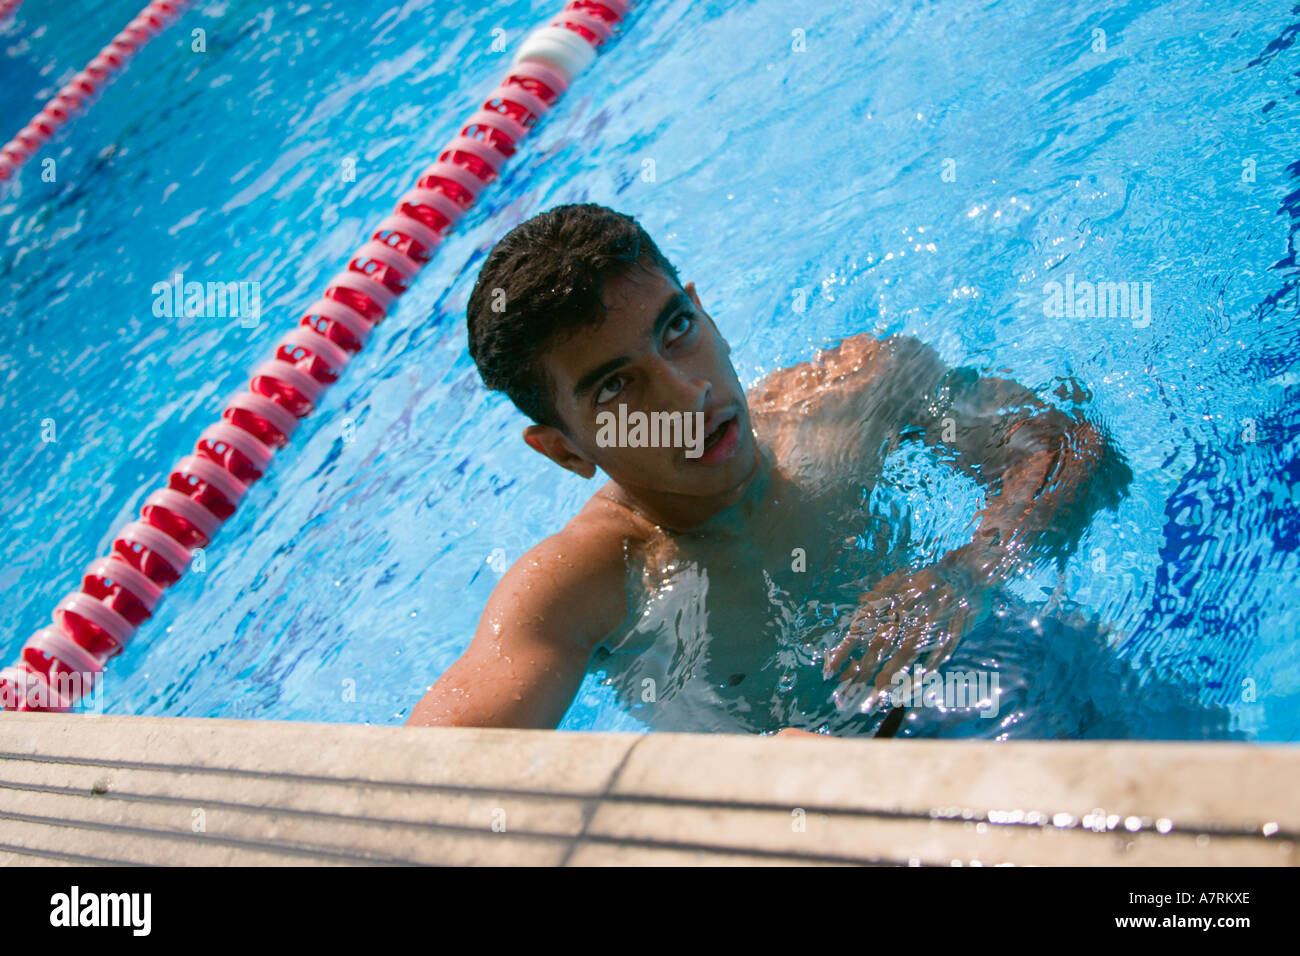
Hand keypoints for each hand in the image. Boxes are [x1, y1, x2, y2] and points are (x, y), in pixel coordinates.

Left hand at [822, 562, 989, 714]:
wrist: (965, 570)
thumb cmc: (924, 580)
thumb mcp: (895, 583)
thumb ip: (874, 599)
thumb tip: (856, 614)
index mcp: (890, 599)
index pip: (860, 629)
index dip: (844, 651)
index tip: (829, 673)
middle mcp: (906, 612)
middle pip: (879, 648)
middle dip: (861, 674)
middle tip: (845, 700)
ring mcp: (928, 625)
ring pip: (904, 658)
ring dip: (888, 682)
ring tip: (872, 703)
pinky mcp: (949, 635)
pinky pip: (931, 661)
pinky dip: (918, 677)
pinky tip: (905, 694)